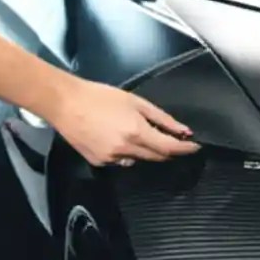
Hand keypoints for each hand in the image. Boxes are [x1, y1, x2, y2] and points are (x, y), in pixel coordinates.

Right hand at [44, 78, 200, 166]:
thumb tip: (183, 131)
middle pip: (156, 156)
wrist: (64, 103)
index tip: (196, 146)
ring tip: (135, 132)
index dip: (185, 148)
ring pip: (138, 160)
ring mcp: (111, 159)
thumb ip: (162, 119)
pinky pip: (121, 161)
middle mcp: (126, 150)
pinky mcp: (99, 162)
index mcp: (137, 133)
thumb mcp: (136, 102)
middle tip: (173, 139)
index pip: (169, 148)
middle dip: (167, 149)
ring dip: (146, 150)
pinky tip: (117, 137)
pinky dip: (126, 153)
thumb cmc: (100, 97)